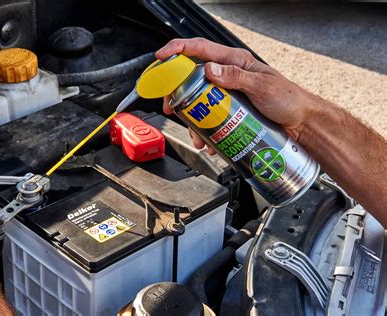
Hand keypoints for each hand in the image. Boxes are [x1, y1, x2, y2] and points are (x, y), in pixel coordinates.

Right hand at [156, 38, 317, 147]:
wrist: (301, 123)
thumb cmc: (288, 100)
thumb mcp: (263, 86)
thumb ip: (237, 77)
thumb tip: (209, 70)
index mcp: (234, 61)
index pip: (200, 48)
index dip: (177, 50)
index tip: (161, 58)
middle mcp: (227, 75)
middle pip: (191, 78)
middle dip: (178, 94)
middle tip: (172, 107)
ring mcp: (227, 94)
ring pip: (198, 102)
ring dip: (192, 119)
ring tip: (197, 135)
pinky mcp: (228, 111)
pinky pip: (208, 117)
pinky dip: (203, 130)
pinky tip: (207, 140)